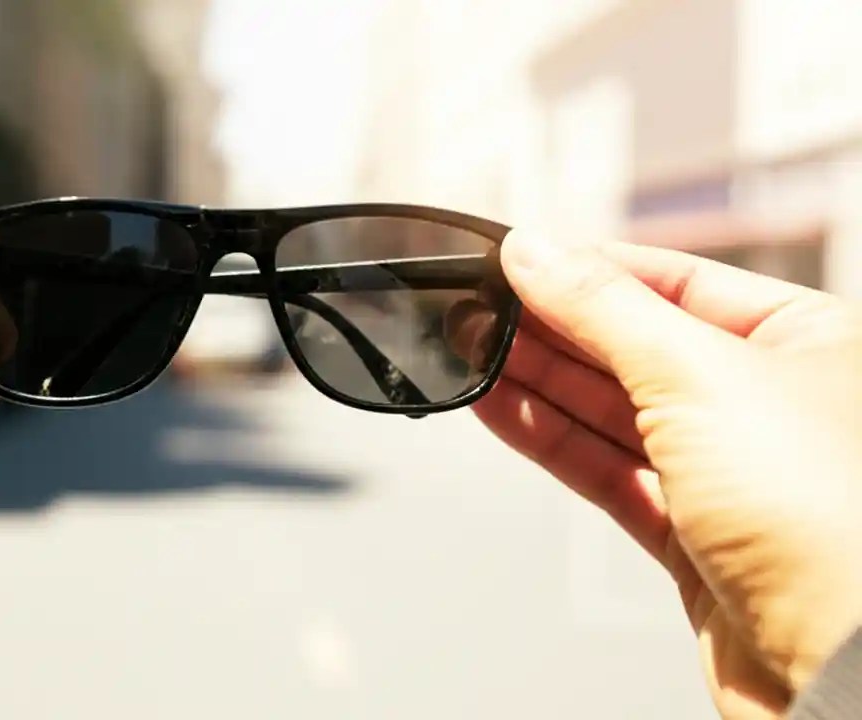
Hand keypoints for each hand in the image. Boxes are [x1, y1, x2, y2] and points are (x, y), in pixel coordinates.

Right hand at [472, 230, 861, 719]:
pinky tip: (502, 411)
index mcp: (808, 338)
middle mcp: (772, 401)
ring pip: (615, 411)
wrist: (838, 670)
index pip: (676, 280)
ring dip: (539, 383)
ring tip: (472, 354)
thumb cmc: (832, 523)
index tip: (517, 260)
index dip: (589, 270)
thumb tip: (536, 252)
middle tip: (476, 310)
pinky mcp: (692, 534)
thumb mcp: (700, 377)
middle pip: (637, 345)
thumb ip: (604, 309)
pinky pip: (609, 469)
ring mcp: (730, 471)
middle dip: (552, 328)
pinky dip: (552, 440)